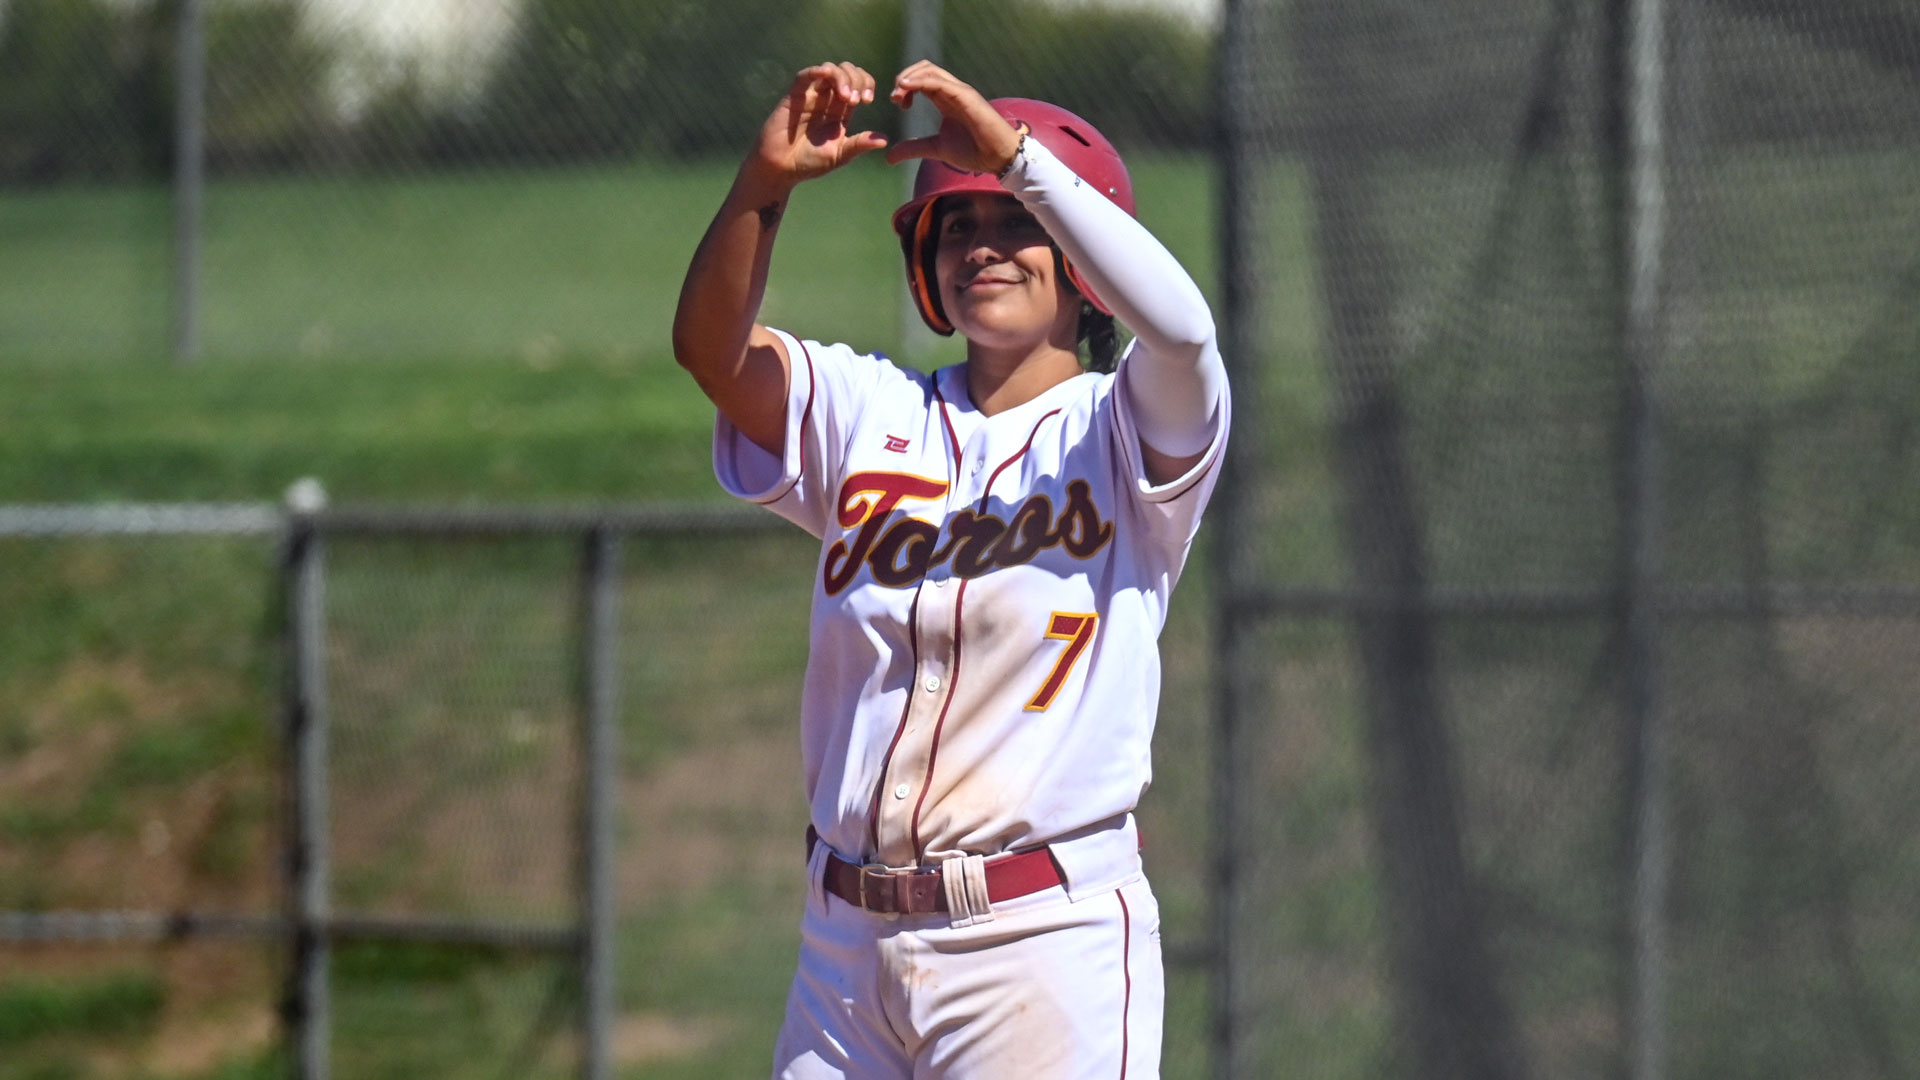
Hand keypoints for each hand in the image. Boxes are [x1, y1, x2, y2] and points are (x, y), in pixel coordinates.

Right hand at [748, 62, 887, 186]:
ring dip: (842, 77)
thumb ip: (859, 144)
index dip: (866, 84)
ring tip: (846, 97)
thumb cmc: (809, 163)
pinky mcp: (794, 96)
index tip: (868, 99)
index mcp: (840, 110)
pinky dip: (817, 71)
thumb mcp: (840, 154)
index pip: (858, 83)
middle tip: (857, 100)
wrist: (781, 169)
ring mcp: (810, 96)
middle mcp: (827, 99)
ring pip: (829, 69)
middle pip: (847, 71)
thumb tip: (884, 140)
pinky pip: (806, 76)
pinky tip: (827, 74)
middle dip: (857, 79)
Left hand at [884, 61, 1021, 175]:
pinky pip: (940, 81)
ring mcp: (959, 91)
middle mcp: (952, 90)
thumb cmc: (974, 151)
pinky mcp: (965, 96)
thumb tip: (889, 156)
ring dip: (909, 78)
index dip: (903, 86)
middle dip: (903, 78)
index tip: (897, 103)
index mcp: (945, 98)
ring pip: (929, 69)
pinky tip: (906, 88)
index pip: (920, 78)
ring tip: (899, 96)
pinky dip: (920, 81)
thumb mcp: (935, 149)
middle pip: (923, 67)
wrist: (998, 157)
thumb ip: (914, 148)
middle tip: (895, 99)